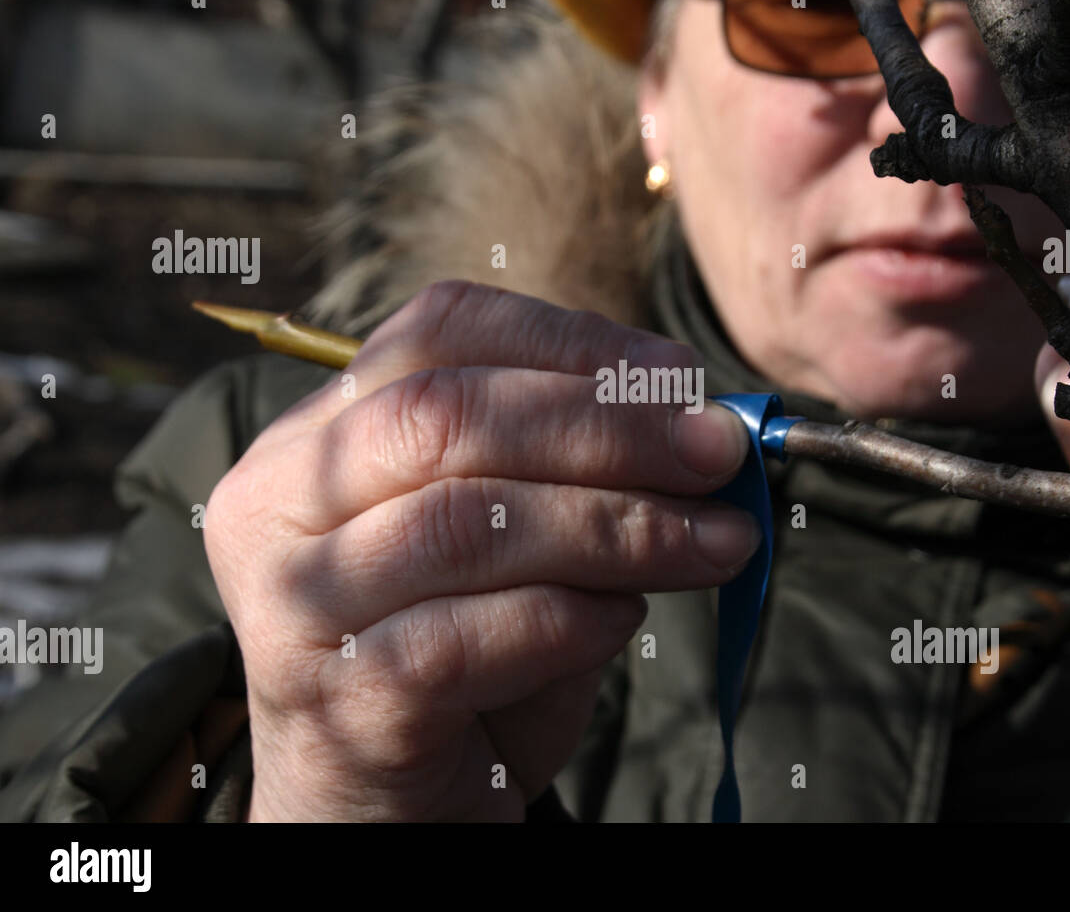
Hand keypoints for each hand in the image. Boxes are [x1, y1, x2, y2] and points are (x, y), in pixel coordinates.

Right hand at [204, 281, 757, 819]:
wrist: (387, 808)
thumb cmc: (460, 657)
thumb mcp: (516, 543)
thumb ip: (578, 477)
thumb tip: (702, 428)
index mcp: (315, 435)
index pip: (437, 333)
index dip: (570, 341)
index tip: (679, 375)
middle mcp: (278, 505)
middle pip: (448, 416)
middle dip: (609, 425)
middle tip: (717, 451)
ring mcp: (295, 605)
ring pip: (465, 522)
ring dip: (617, 524)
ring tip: (715, 542)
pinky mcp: (337, 701)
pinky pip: (471, 637)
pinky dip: (571, 619)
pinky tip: (623, 621)